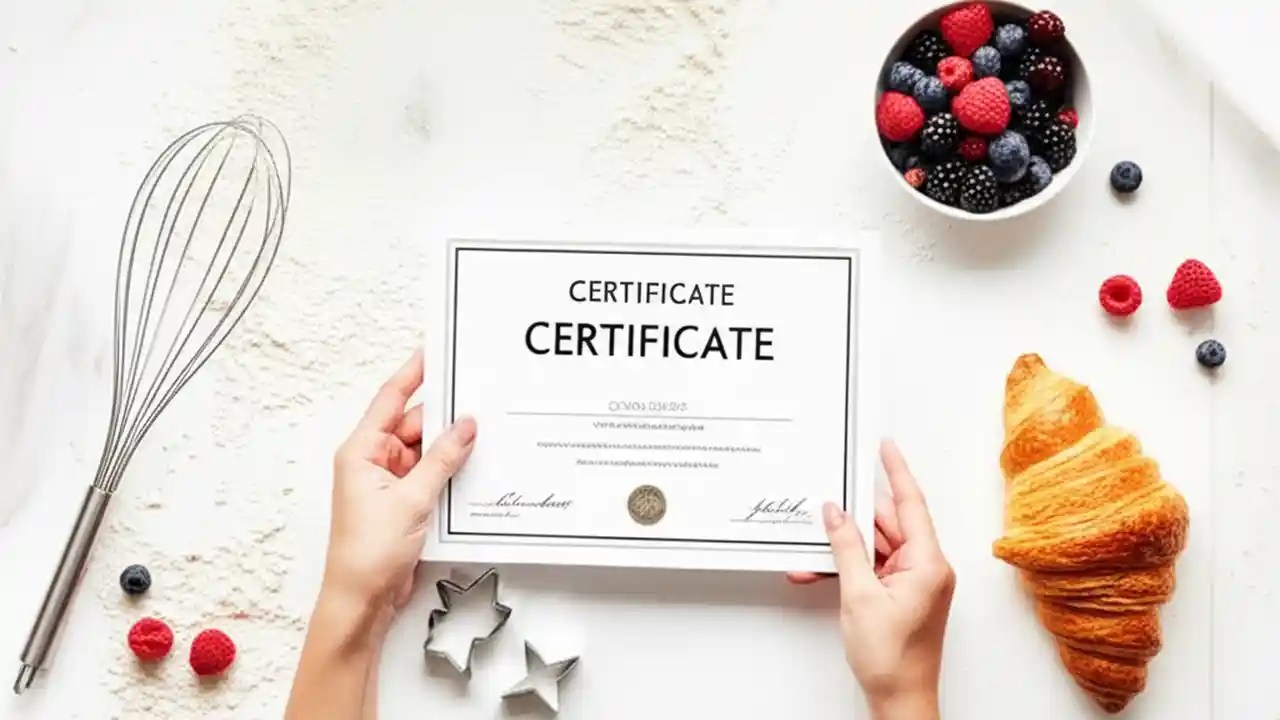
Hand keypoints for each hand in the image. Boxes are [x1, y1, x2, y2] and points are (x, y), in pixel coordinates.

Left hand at [323, 349, 477, 634]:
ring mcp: (389, 483)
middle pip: (415, 425)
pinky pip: (431, 475)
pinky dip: (450, 471)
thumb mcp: (412, 499)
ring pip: (427, 451)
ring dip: (450, 449)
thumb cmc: (368, 553)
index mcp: (362, 451)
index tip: (434, 351)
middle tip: (479, 402)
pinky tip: (473, 469)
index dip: (413, 374)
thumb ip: (443, 459)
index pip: (391, 399)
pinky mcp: (404, 503)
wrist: (362, 600)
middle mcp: (373, 462)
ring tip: (483, 437)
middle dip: (446, 418)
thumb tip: (466, 425)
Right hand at [787, 441, 953, 719]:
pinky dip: (849, 568)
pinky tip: (822, 571)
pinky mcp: (902, 595)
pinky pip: (874, 567)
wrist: (899, 699)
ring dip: (845, 548)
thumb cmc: (892, 659)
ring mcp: (915, 582)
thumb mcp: (859, 596)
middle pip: (889, 525)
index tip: (885, 446)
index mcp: (928, 563)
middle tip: (828, 501)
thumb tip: (835, 513)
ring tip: (815, 548)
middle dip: (854, 517)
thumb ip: (847, 548)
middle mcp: (927, 568)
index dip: (896, 472)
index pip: (911, 504)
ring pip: (877, 547)